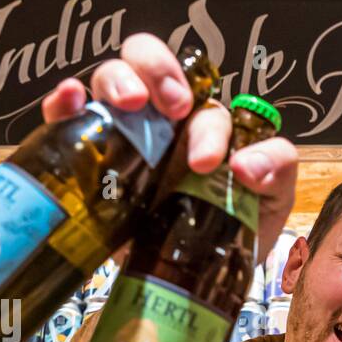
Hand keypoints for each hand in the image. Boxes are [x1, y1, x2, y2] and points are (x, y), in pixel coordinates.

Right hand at [41, 33, 298, 261]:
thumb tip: (248, 166)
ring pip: (109, 78)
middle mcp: (160, 121)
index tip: (207, 163)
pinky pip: (67, 117)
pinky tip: (71, 99)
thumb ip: (278, 170)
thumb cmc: (233, 230)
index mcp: (203, 123)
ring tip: (130, 103)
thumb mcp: (271, 200)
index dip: (207, 125)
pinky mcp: (88, 160)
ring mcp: (121, 135)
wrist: (195, 281)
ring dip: (117, 79)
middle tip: (172, 107)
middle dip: (158, 70)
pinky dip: (64, 102)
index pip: (203, 102)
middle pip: (148, 61)